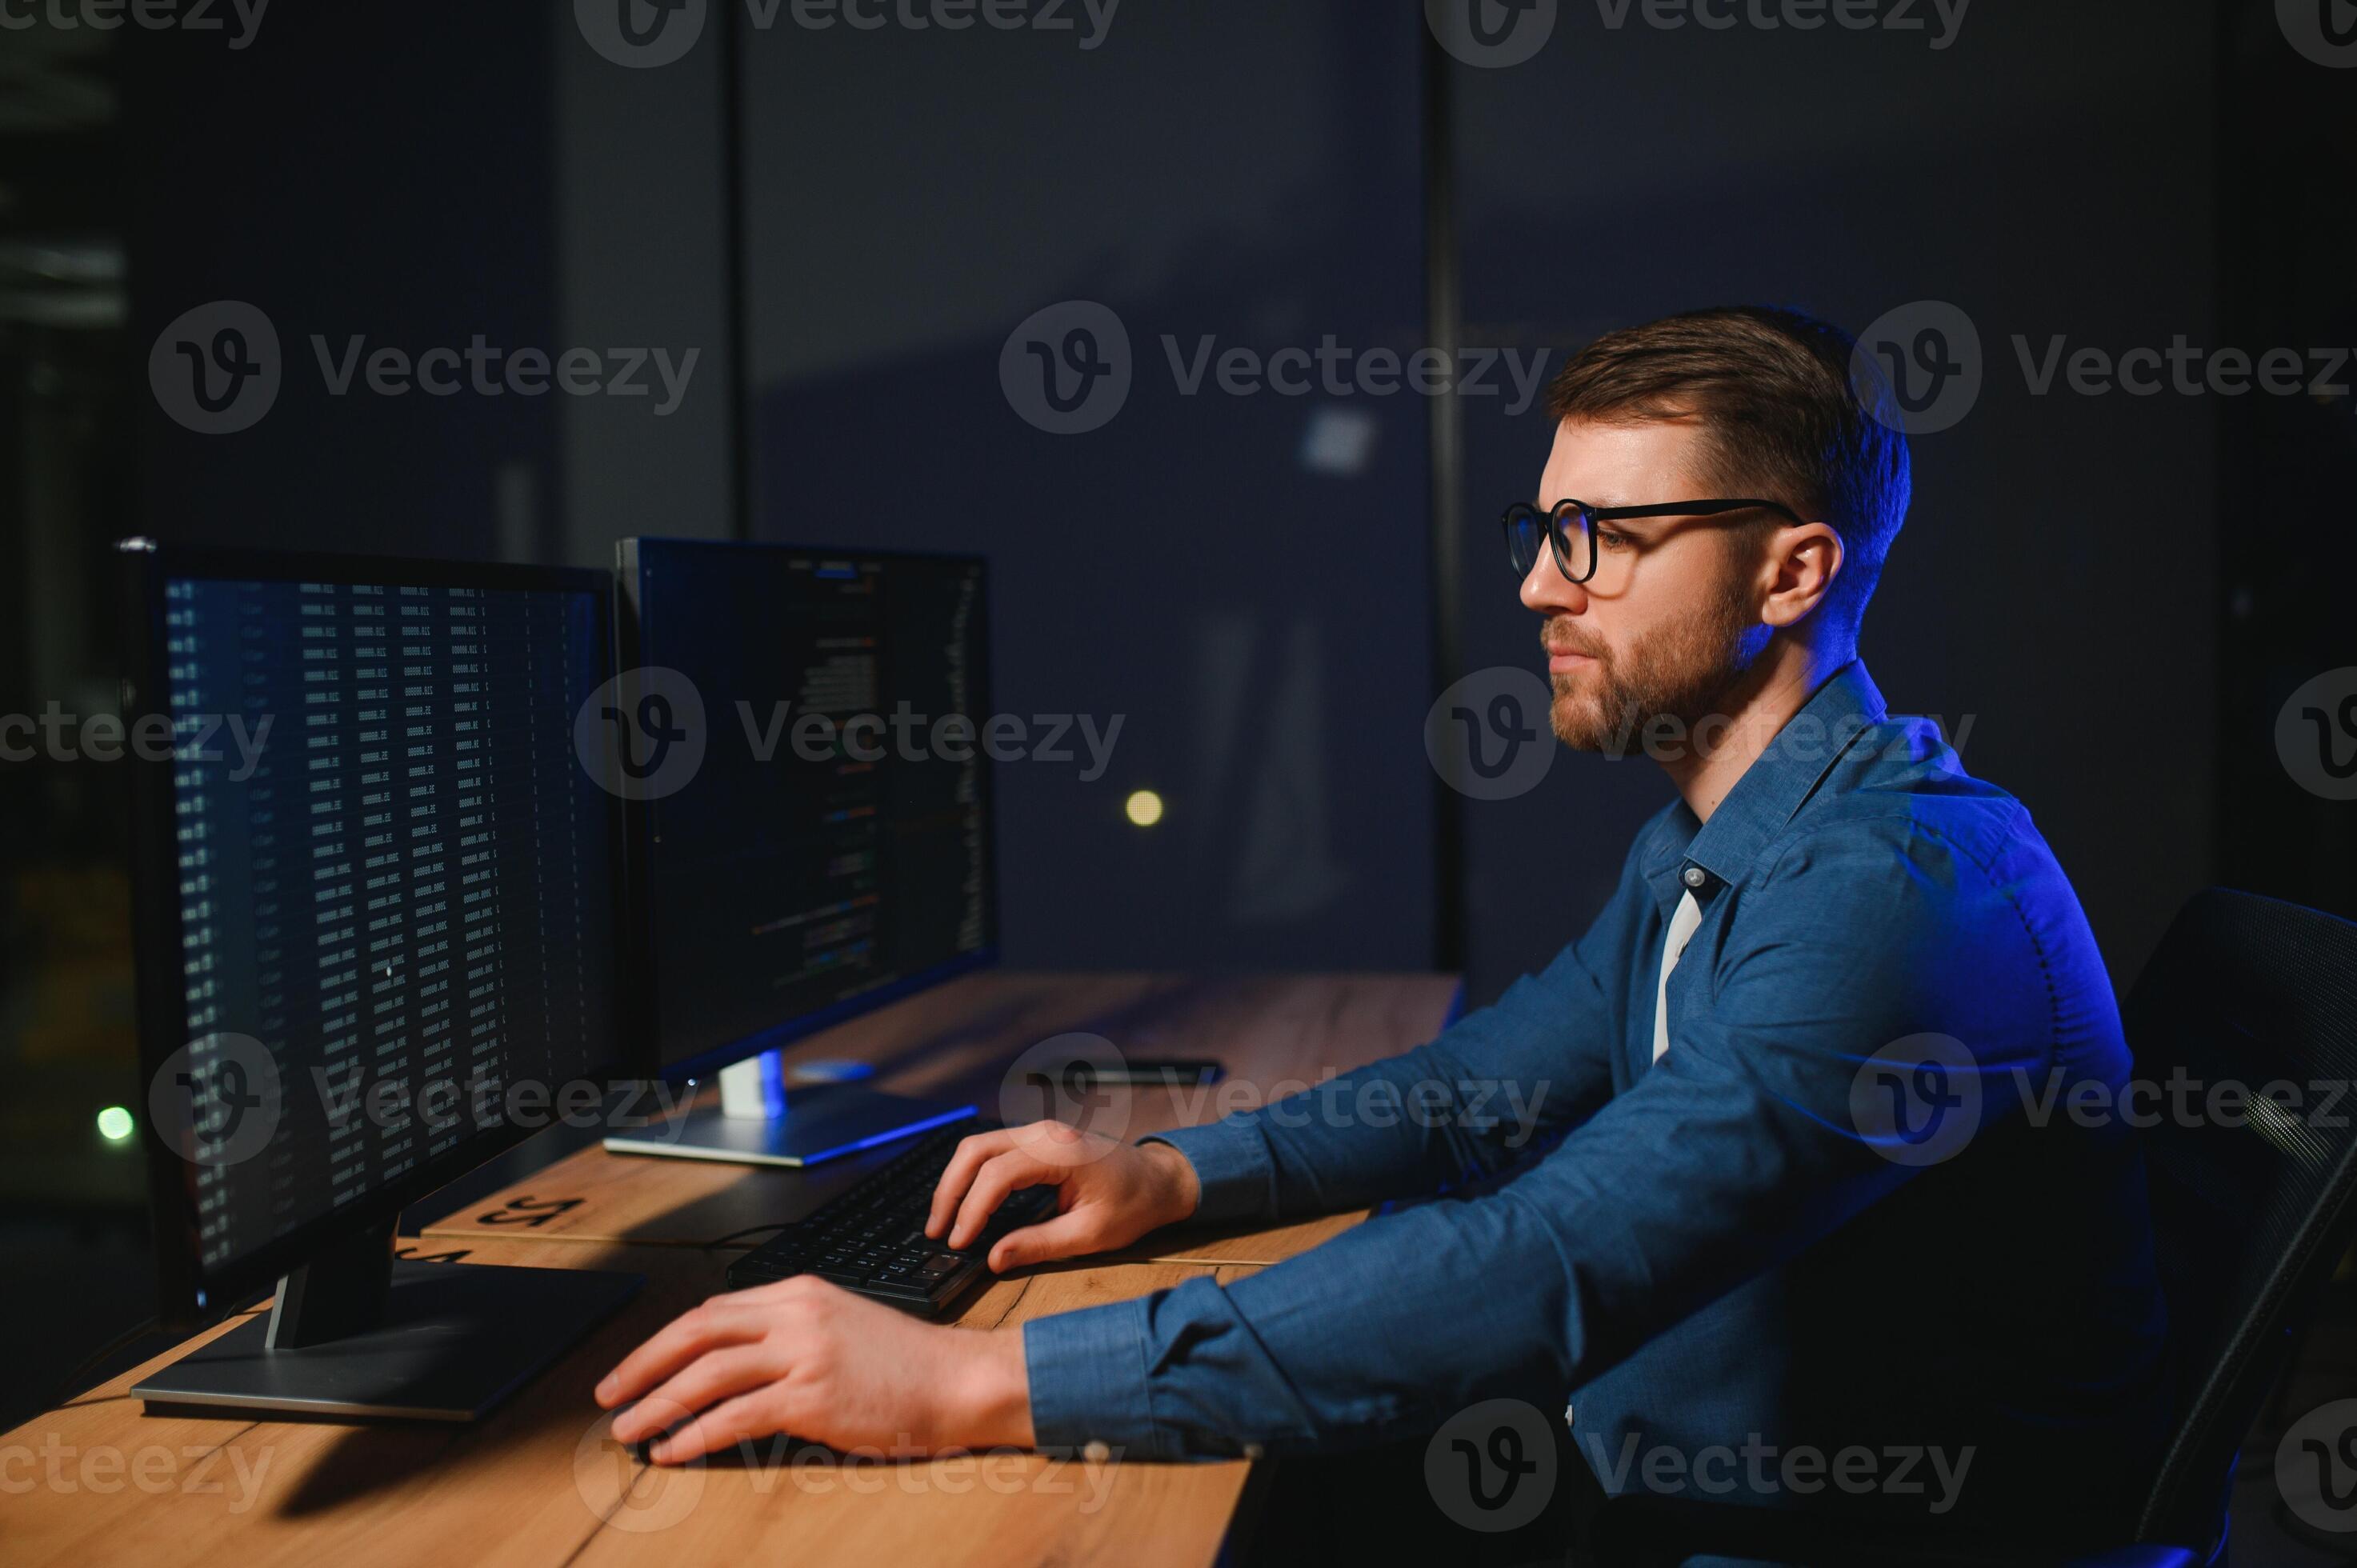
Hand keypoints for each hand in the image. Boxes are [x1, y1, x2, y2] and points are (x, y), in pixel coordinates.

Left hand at [595, 1276, 1032, 1463]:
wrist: (960, 1379)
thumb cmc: (908, 1363)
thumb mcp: (843, 1326)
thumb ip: (791, 1334)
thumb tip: (733, 1366)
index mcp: (802, 1292)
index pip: (714, 1310)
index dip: (666, 1341)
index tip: (637, 1368)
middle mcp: (797, 1313)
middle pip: (697, 1330)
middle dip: (643, 1364)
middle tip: (609, 1395)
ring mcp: (805, 1352)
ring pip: (707, 1372)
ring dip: (657, 1404)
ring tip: (629, 1431)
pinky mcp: (814, 1395)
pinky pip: (736, 1414)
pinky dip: (696, 1433)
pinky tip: (675, 1450)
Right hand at [926, 1120, 1201, 1270]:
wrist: (1159, 1179)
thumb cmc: (1133, 1206)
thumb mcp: (1090, 1236)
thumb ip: (1039, 1245)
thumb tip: (993, 1259)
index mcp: (1060, 1152)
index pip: (998, 1174)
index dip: (972, 1210)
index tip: (959, 1243)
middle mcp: (1044, 1133)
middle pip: (976, 1150)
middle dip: (949, 1191)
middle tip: (936, 1231)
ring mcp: (1039, 1132)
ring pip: (978, 1145)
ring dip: (955, 1181)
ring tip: (943, 1221)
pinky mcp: (1037, 1139)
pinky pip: (991, 1149)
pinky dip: (971, 1174)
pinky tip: (965, 1203)